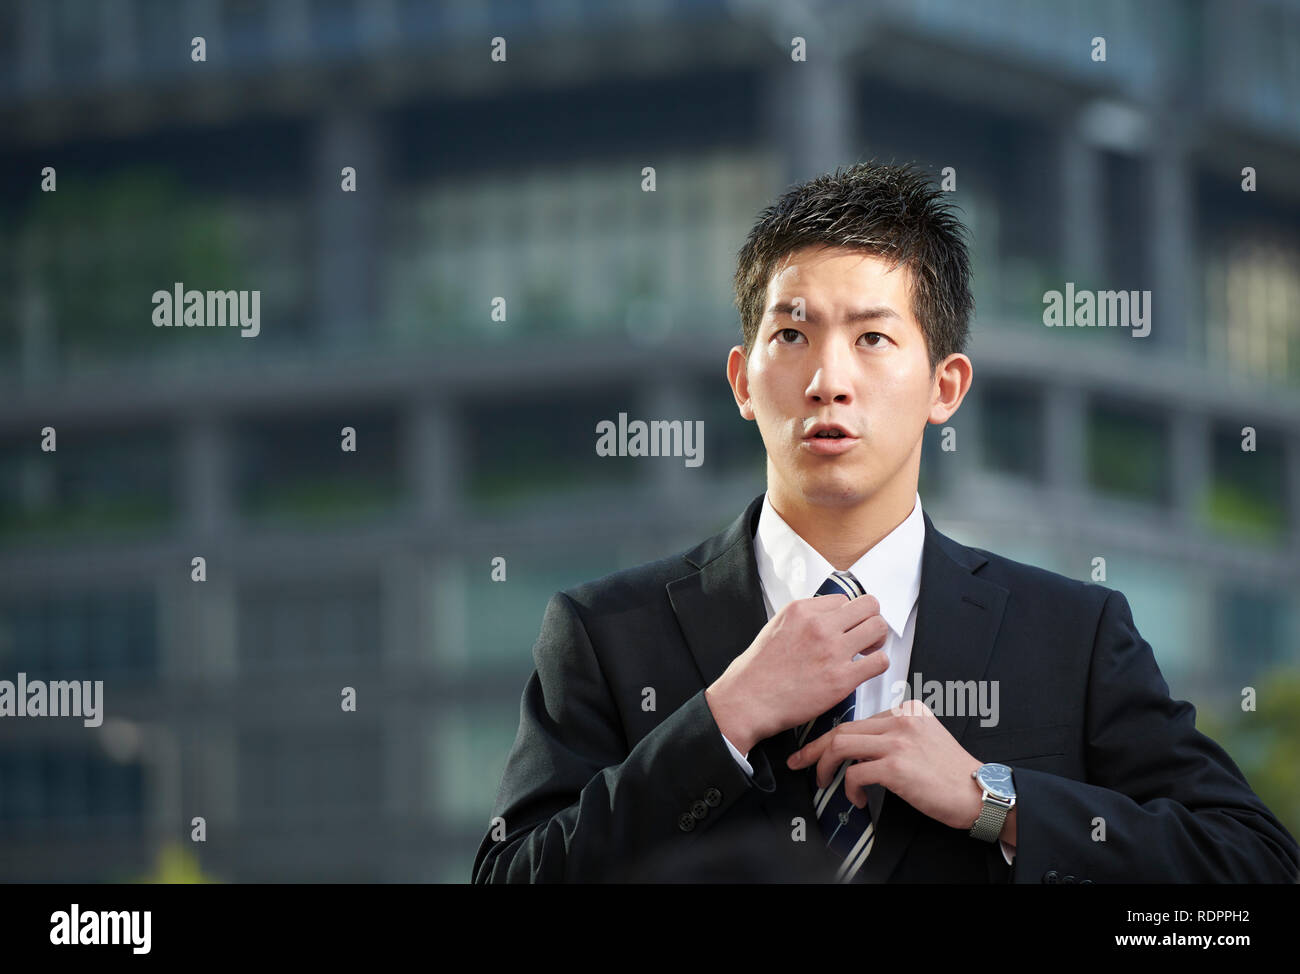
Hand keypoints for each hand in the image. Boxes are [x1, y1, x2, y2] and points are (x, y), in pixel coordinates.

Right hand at [706, 591, 889, 754]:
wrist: (747, 701)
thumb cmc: (757, 670)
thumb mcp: (775, 627)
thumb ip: (803, 618)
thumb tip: (826, 616)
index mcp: (802, 610)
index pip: (844, 600)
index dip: (847, 615)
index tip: (845, 628)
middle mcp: (819, 626)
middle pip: (869, 606)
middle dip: (870, 620)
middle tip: (864, 636)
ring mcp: (832, 651)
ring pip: (878, 628)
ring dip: (877, 640)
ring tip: (866, 652)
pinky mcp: (841, 679)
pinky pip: (880, 662)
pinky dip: (877, 665)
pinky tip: (864, 670)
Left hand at [786, 698, 984, 830]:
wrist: (979, 792)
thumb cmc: (952, 773)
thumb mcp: (924, 740)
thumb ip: (894, 736)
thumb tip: (859, 751)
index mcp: (906, 711)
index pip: (857, 720)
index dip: (832, 738)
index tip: (816, 750)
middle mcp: (900, 720)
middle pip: (842, 729)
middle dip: (815, 749)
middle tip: (802, 763)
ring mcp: (898, 741)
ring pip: (841, 746)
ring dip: (825, 767)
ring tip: (825, 783)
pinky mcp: (896, 766)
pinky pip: (855, 774)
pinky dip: (849, 790)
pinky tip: (858, 800)